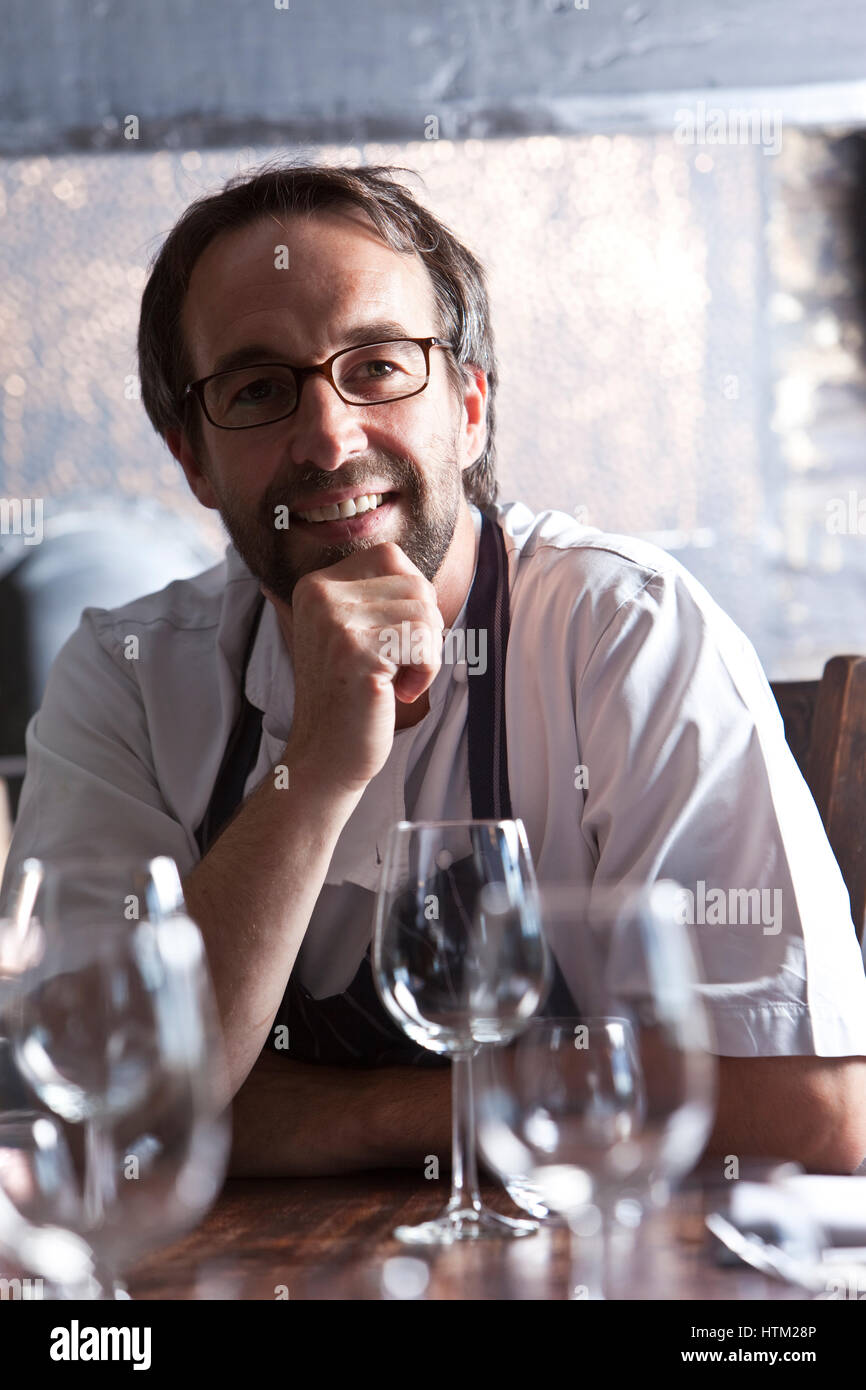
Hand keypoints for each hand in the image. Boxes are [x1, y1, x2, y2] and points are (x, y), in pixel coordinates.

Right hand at [262, 542, 444, 795]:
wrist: (326, 754)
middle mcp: (321, 596)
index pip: (391, 557)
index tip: (393, 639)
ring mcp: (336, 623)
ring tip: (396, 678)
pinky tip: (398, 692)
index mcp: (316, 585)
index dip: (412, 599)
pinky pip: (424, 642)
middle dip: (424, 629)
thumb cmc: (352, 696)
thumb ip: (377, 595)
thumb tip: (418, 569)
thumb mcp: (354, 631)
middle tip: (399, 664)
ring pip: (425, 613)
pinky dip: (425, 672)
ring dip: (426, 654)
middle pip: (415, 585)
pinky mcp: (357, 653)